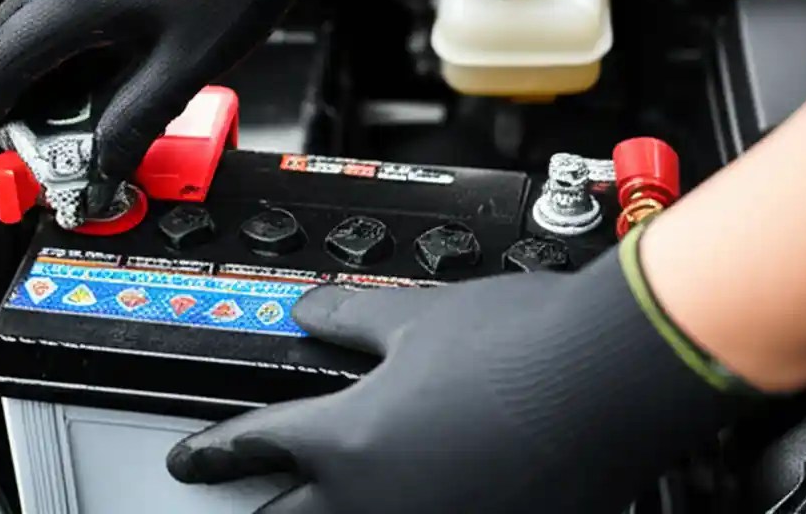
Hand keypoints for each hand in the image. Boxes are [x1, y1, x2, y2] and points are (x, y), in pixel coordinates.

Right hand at [0, 0, 396, 177]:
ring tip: (67, 113)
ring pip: (37, 13)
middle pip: (6, 37)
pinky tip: (102, 65)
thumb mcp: (189, 63)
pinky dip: (67, 37)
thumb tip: (104, 163)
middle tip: (24, 140)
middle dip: (4, 92)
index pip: (1, 64)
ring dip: (38, 64)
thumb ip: (137, 118)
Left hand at [166, 249, 732, 513]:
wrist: (615, 379)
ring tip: (320, 501)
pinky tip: (415, 498)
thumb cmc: (522, 344)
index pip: (252, 447)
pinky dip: (401, 513)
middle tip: (244, 500)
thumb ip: (349, 319)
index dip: (211, 454)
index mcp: (347, 440)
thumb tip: (310, 311)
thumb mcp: (416, 315)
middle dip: (260, 509)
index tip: (190, 461)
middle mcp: (376, 501)